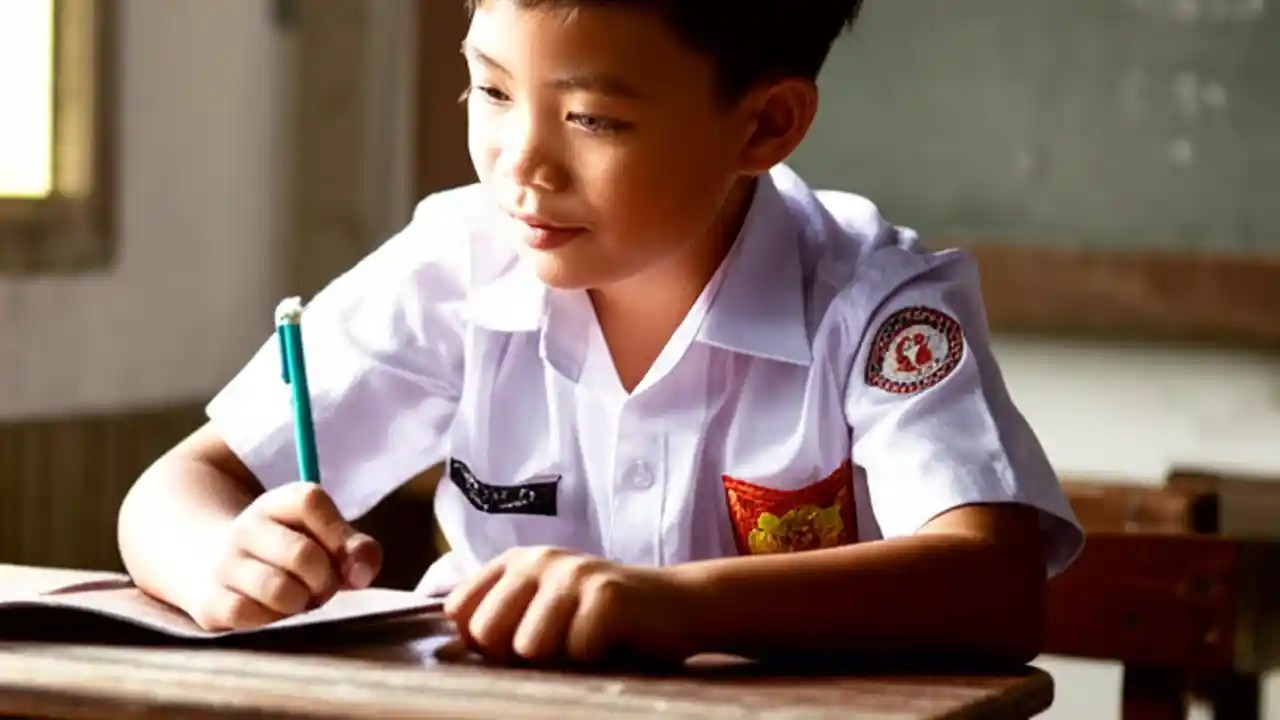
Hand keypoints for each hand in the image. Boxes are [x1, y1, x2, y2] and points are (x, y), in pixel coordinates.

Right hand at [188, 483, 382, 630]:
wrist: (214, 567)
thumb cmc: (290, 557)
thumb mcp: (325, 541)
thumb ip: (356, 550)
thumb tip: (363, 574)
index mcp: (278, 503)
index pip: (310, 501)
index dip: (338, 534)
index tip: (345, 558)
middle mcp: (247, 527)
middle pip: (302, 554)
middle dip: (325, 580)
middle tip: (322, 588)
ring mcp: (223, 563)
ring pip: (277, 589)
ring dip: (299, 603)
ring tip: (297, 600)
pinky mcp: (208, 600)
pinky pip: (248, 614)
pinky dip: (269, 620)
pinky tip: (269, 612)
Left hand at [444, 547, 700, 664]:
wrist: (680, 606)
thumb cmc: (605, 620)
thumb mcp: (545, 610)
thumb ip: (501, 618)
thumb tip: (457, 645)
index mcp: (516, 561)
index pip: (459, 611)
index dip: (483, 642)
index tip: (519, 642)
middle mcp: (539, 559)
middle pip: (486, 632)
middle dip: (517, 655)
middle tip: (558, 645)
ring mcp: (573, 573)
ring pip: (529, 647)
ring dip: (561, 658)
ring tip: (587, 641)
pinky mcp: (606, 594)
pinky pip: (576, 652)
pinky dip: (596, 659)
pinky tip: (614, 640)